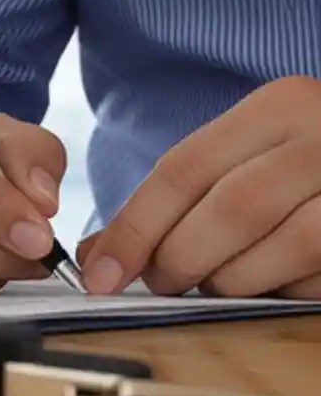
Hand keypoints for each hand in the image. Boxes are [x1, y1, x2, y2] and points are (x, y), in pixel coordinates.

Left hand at [81, 76, 320, 298]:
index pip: (184, 170)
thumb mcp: (243, 153)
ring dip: (232, 280)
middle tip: (159, 283)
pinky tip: (270, 282)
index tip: (99, 274)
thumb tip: (97, 253)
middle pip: (230, 211)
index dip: (134, 229)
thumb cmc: (302, 160)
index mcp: (279, 105)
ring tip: (214, 282)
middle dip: (180, 259)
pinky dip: (283, 290)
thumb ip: (177, 195)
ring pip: (282, 249)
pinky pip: (319, 275)